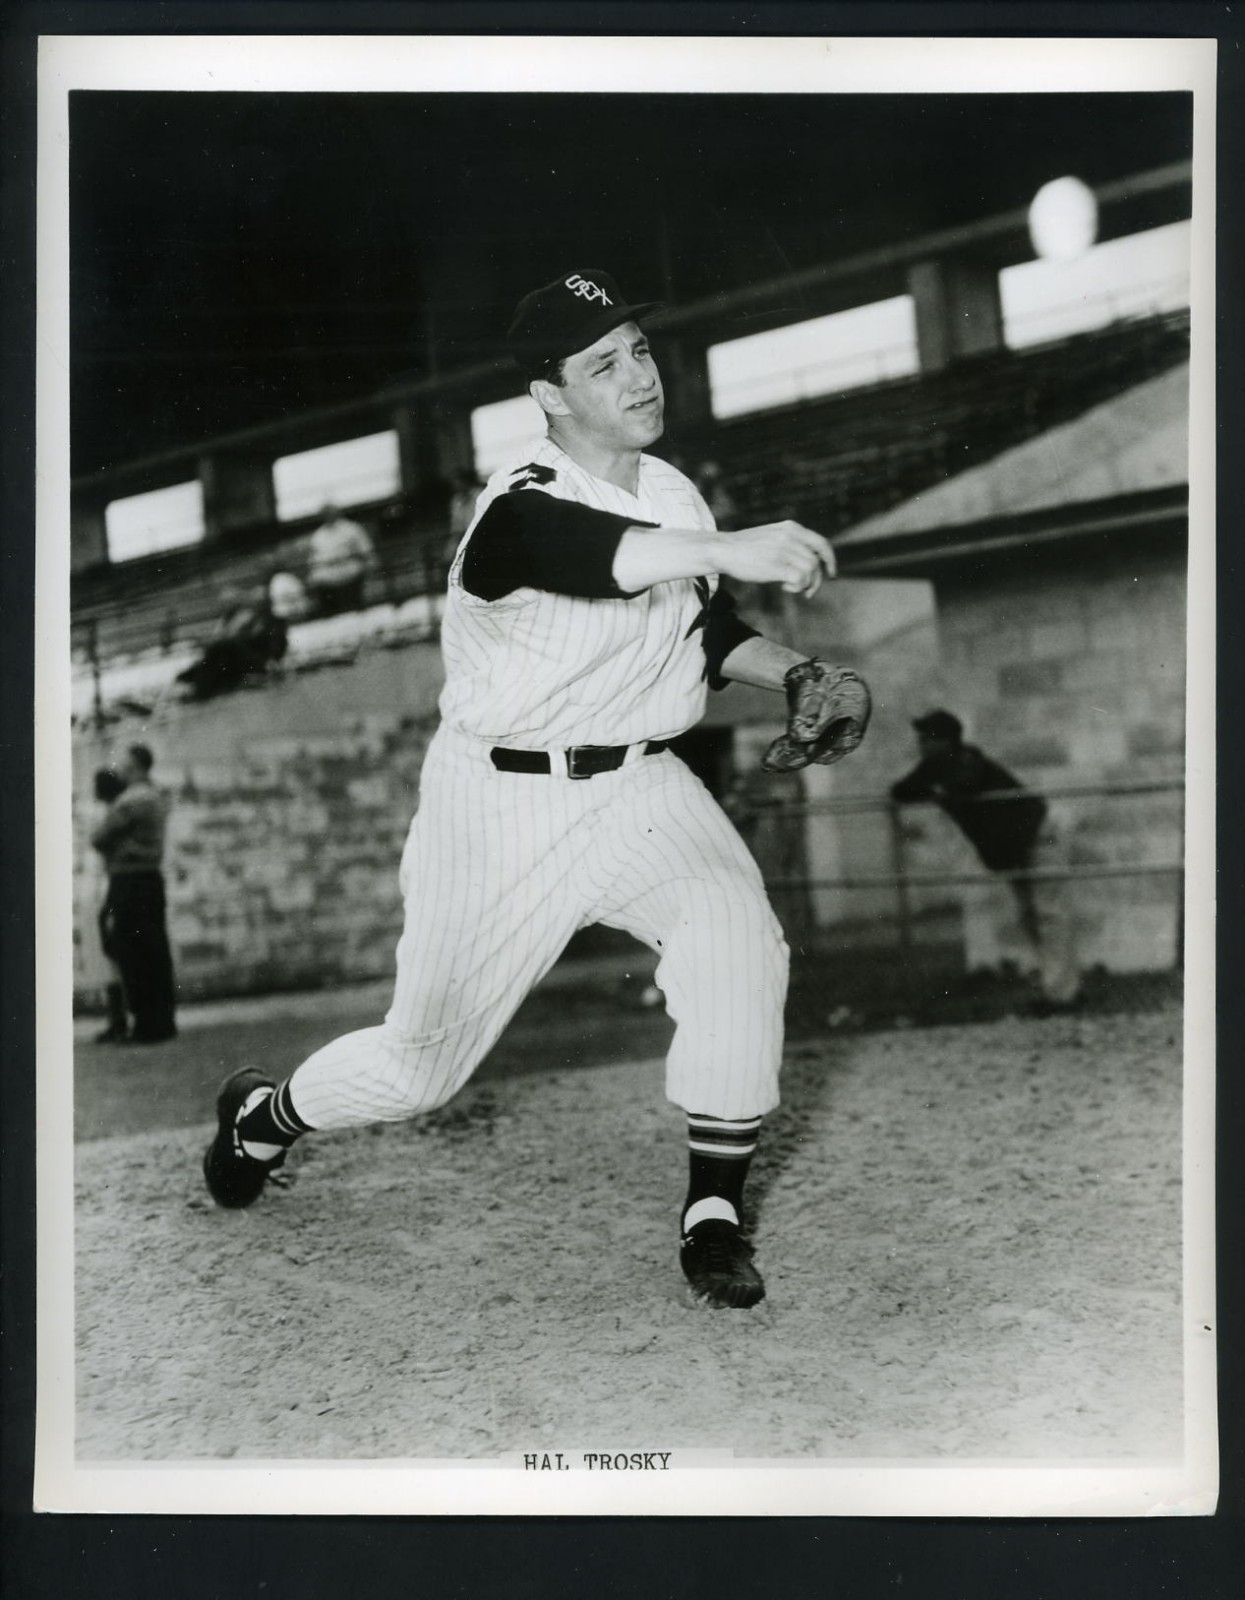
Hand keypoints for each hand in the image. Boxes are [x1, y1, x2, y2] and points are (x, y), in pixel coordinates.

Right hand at [714, 521, 836, 596]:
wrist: (723, 549)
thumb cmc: (745, 548)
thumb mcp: (772, 536)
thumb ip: (790, 542)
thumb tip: (808, 562)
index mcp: (791, 528)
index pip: (821, 544)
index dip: (830, 560)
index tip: (832, 574)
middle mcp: (790, 537)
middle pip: (816, 562)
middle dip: (817, 580)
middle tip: (809, 592)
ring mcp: (784, 551)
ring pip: (811, 571)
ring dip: (806, 585)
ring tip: (792, 588)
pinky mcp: (777, 566)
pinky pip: (800, 579)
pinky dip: (797, 587)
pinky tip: (784, 587)